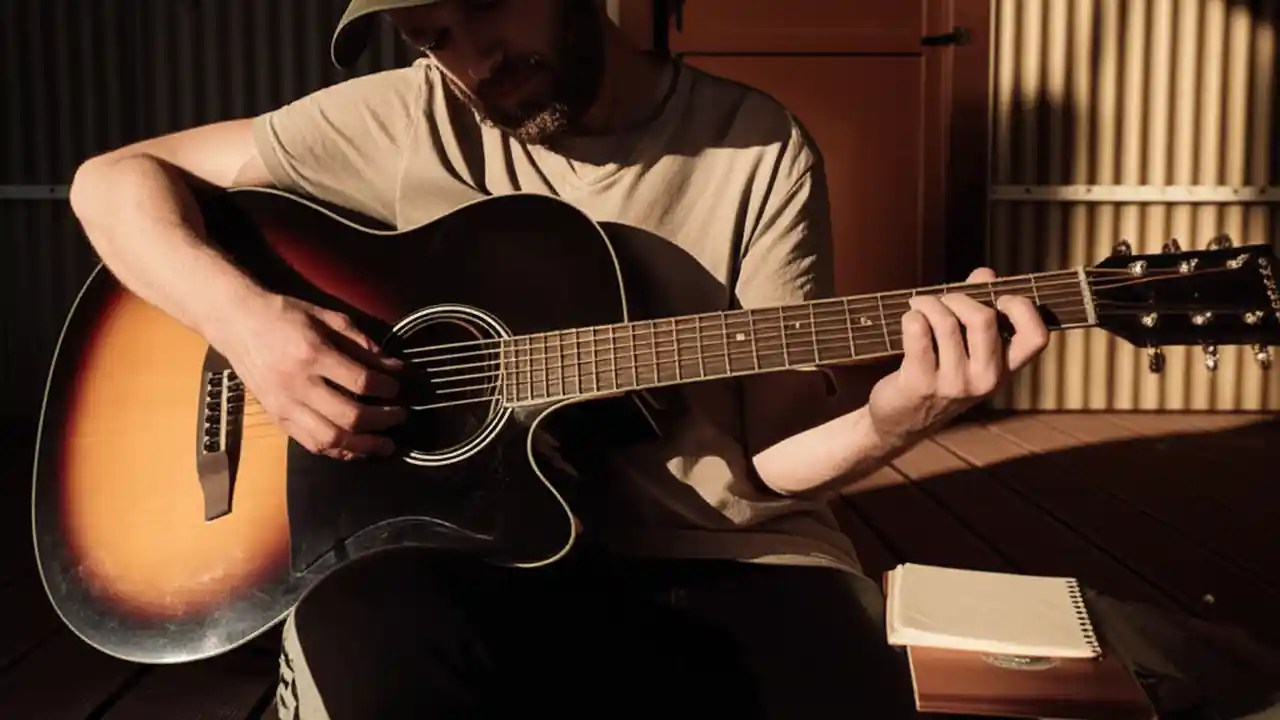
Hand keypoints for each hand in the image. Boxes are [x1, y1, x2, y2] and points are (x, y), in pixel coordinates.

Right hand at [209, 293, 406, 459]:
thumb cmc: (285, 316)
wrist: (237, 323)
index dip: (387, 388)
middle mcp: (297, 384)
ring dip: (364, 446)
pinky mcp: (276, 418)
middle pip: (349, 416)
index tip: (399, 387)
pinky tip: (356, 449)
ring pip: (330, 438)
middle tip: (401, 416)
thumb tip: (395, 367)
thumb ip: (362, 343)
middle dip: (383, 420)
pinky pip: (310, 444)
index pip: (360, 381)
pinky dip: (337, 451)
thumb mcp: (328, 318)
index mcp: (312, 354)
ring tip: (385, 445)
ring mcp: (284, 405)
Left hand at [868, 267, 1049, 445]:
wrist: (901, 420)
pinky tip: (908, 320)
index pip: (1036, 337)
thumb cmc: (937, 373)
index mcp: (1005, 370)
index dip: (1022, 308)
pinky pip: (918, 331)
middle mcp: (986, 380)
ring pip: (946, 321)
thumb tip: (985, 274)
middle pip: (983, 318)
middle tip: (942, 300)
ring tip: (919, 306)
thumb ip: (979, 308)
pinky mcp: (921, 384)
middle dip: (958, 297)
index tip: (998, 298)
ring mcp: (954, 384)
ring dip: (928, 303)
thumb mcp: (965, 348)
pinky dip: (911, 316)